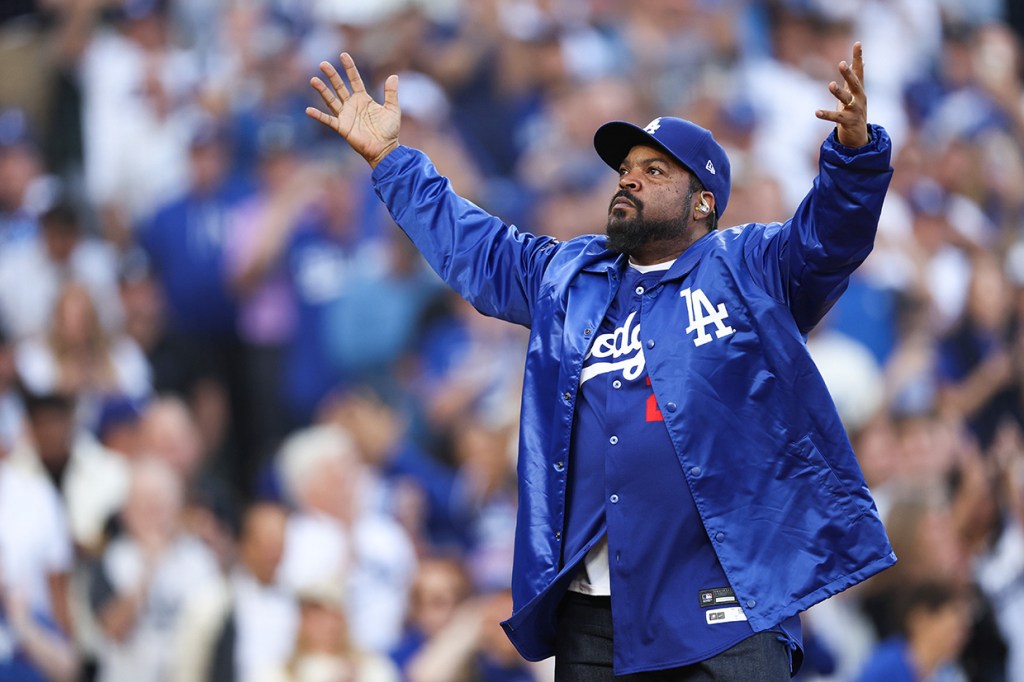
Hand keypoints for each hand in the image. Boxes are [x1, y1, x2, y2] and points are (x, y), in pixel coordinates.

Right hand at [306, 53, 400, 167]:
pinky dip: (318, 116)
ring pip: (331, 100)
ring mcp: (346, 116)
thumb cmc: (390, 131)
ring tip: (313, 80)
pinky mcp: (342, 128)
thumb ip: (391, 93)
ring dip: (322, 91)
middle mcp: (352, 105)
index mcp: (363, 99)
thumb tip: (393, 76)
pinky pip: (328, 120)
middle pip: (340, 87)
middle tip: (323, 64)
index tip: (343, 55)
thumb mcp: (393, 109)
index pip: (354, 80)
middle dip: (332, 75)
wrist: (385, 149)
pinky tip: (309, 110)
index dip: (349, 68)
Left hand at [815, 42, 868, 147]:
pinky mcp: (848, 122)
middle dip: (849, 74)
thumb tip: (862, 61)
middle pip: (854, 83)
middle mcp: (860, 98)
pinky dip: (826, 115)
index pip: (859, 71)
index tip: (857, 43)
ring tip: (831, 84)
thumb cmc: (855, 111)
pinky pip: (836, 117)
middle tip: (842, 63)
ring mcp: (855, 110)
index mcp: (859, 89)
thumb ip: (856, 78)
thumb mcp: (856, 93)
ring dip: (838, 92)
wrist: (859, 136)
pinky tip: (816, 112)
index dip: (858, 57)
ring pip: (846, 99)